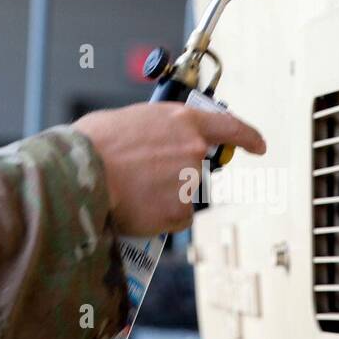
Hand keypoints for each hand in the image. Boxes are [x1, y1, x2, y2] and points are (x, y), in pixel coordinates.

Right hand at [72, 102, 265, 235]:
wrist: (80, 175)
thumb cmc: (92, 144)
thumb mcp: (124, 119)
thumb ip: (150, 129)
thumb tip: (149, 141)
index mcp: (182, 120)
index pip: (230, 126)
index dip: (248, 137)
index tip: (258, 146)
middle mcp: (193, 150)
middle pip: (199, 168)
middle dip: (180, 175)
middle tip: (149, 177)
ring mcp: (189, 182)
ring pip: (185, 194)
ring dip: (165, 196)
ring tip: (132, 190)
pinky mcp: (180, 212)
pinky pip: (176, 218)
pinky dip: (159, 217)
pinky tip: (136, 207)